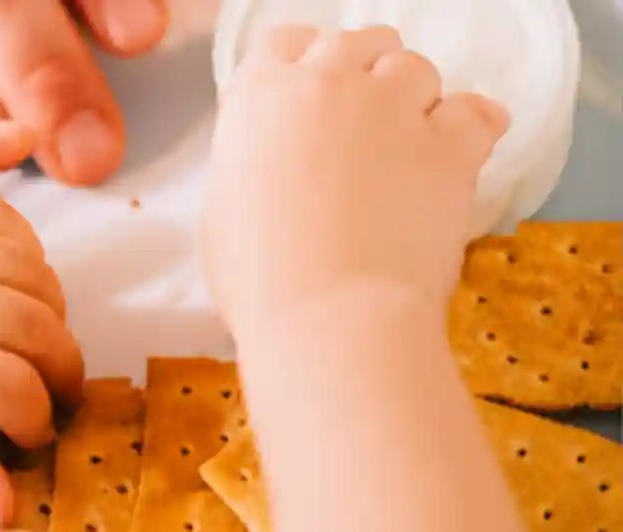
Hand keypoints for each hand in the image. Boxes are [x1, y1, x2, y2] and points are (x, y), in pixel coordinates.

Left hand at [0, 122, 81, 524]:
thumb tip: (7, 503)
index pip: (12, 386)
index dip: (35, 418)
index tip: (27, 433)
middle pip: (31, 315)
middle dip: (58, 362)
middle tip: (48, 386)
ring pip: (16, 242)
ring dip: (40, 287)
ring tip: (27, 320)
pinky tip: (25, 152)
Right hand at [198, 25, 509, 334]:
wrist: (328, 318)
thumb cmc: (260, 279)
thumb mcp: (225, 206)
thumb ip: (256, 159)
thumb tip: (279, 165)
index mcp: (261, 96)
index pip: (287, 42)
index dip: (303, 66)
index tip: (310, 95)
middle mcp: (327, 82)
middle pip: (358, 43)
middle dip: (363, 74)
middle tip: (361, 124)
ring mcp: (393, 108)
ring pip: (417, 68)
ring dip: (413, 99)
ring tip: (405, 150)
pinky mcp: (450, 144)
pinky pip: (477, 111)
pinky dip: (473, 126)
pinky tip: (461, 150)